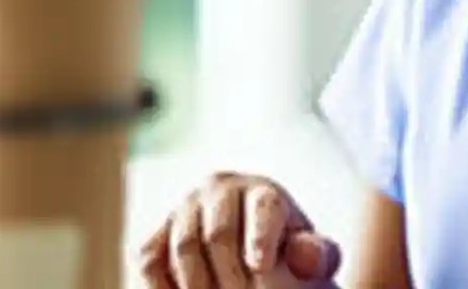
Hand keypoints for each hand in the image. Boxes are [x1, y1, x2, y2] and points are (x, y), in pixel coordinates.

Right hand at [138, 172, 342, 288]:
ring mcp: (183, 209)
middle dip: (232, 276)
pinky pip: (150, 260)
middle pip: (220, 233)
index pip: (263, 207)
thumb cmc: (288, 258)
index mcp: (263, 191)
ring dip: (201, 285)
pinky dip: (163, 286)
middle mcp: (220, 189)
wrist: (253, 259)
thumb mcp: (312, 257)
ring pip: (184, 247)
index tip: (260, 265)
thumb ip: (316, 255)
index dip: (261, 236)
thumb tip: (307, 255)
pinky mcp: (155, 234)